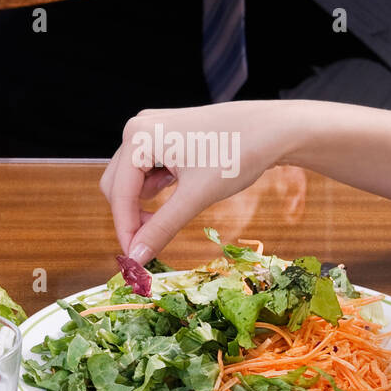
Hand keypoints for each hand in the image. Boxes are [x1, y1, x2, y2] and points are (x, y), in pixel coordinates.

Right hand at [100, 101, 300, 263]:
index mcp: (138, 137)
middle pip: (117, 185)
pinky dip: (155, 190)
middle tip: (151, 246)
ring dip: (142, 204)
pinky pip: (148, 168)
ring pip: (131, 178)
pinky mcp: (166, 136)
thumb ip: (161, 227)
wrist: (273, 128)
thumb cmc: (236, 153)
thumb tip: (136, 258)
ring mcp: (152, 130)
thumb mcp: (196, 196)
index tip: (135, 262)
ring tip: (167, 222)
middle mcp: (138, 129)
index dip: (126, 230)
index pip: (119, 193)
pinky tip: (175, 199)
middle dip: (131, 217)